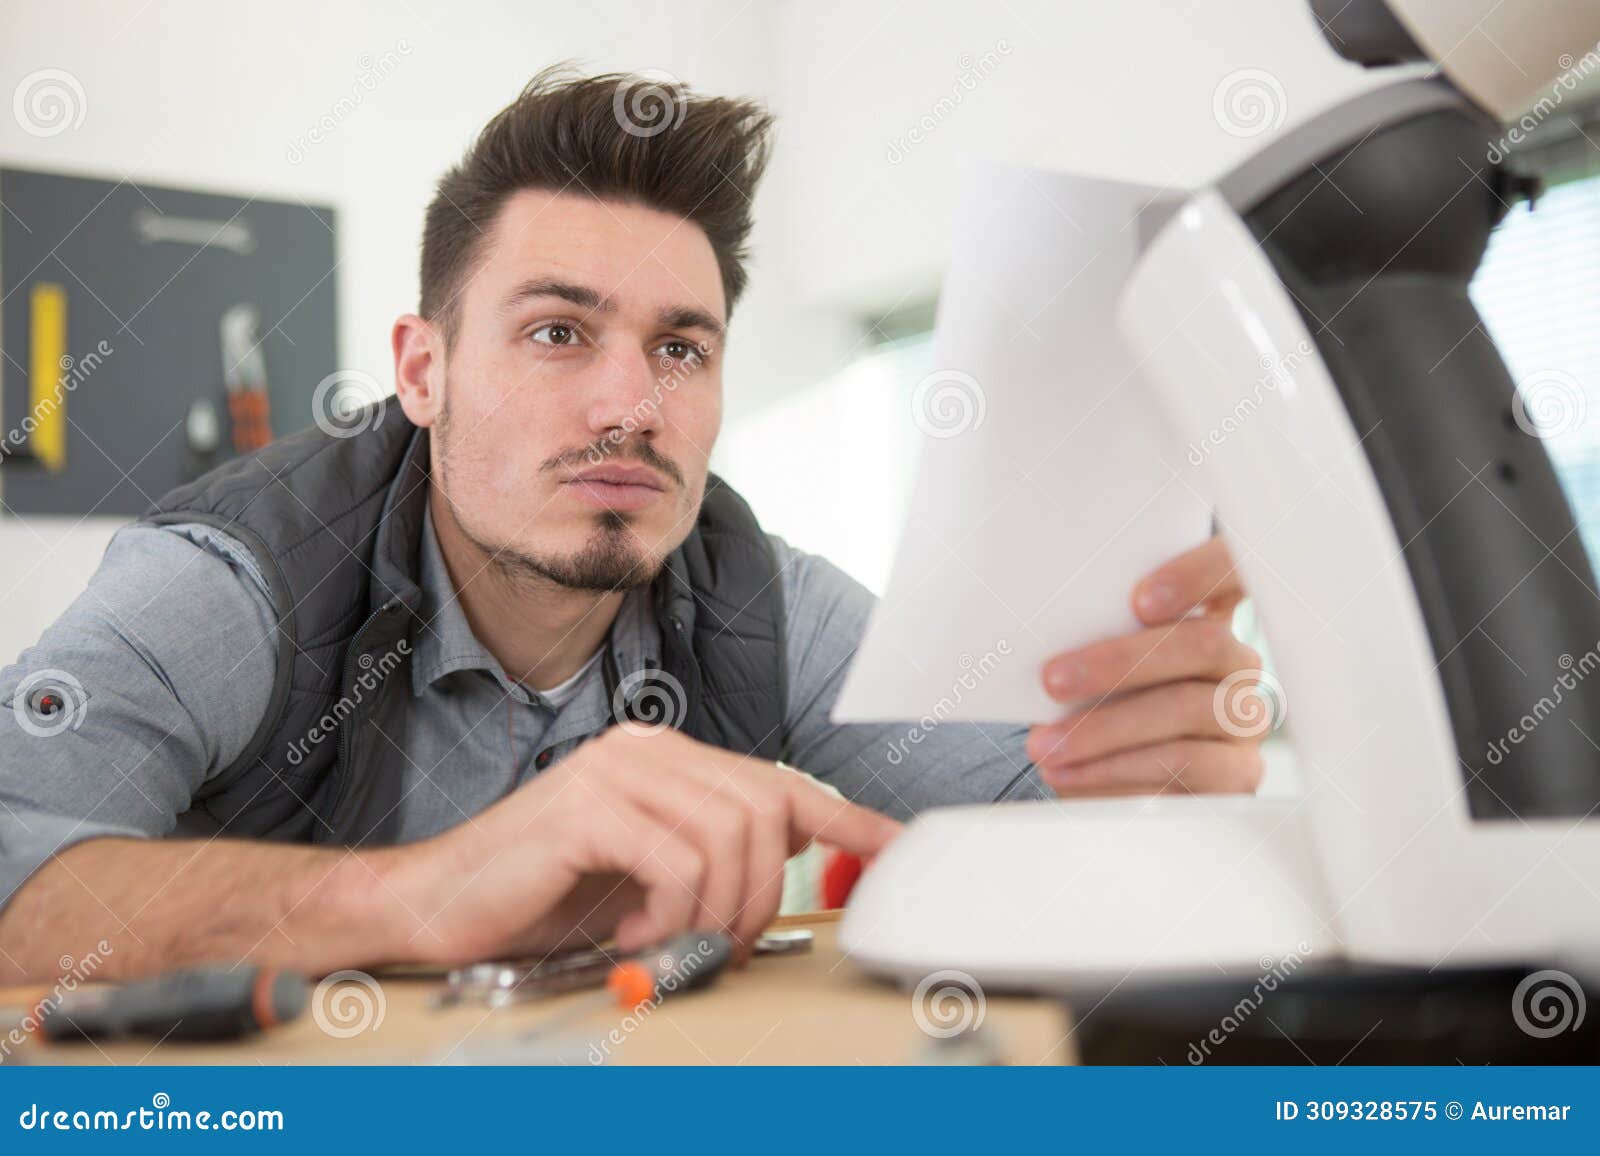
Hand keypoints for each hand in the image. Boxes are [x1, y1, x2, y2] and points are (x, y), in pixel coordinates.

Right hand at [376, 726, 899, 964]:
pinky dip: (670, 915)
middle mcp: (648, 752)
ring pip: (732, 837)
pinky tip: (633, 933)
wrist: (435, 906)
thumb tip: (785, 890)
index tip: (895, 852)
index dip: (846, 822)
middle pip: (765, 813)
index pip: (779, 784)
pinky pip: (679, 862)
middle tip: (720, 943)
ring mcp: (617, 771)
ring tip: (671, 941)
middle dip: (762, 895)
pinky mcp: (588, 805)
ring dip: (716, 911)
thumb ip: (709, 868)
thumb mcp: (645, 883)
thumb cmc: (540, 900)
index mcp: (669, 763)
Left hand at [1026, 536, 1267, 796]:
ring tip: (1047, 745)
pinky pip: (1185, 765)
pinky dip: (1118, 771)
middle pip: (1201, 643)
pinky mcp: (1240, 772)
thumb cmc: (1098, 704)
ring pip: (1187, 708)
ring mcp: (1246, 715)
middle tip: (1052, 681)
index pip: (1232, 568)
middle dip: (1118, 662)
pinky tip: (1073, 774)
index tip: (1139, 600)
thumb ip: (1090, 635)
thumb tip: (1040, 628)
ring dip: (1106, 728)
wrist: (1111, 779)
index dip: (1201, 574)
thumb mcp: (1095, 665)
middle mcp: (1238, 661)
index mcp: (1209, 614)